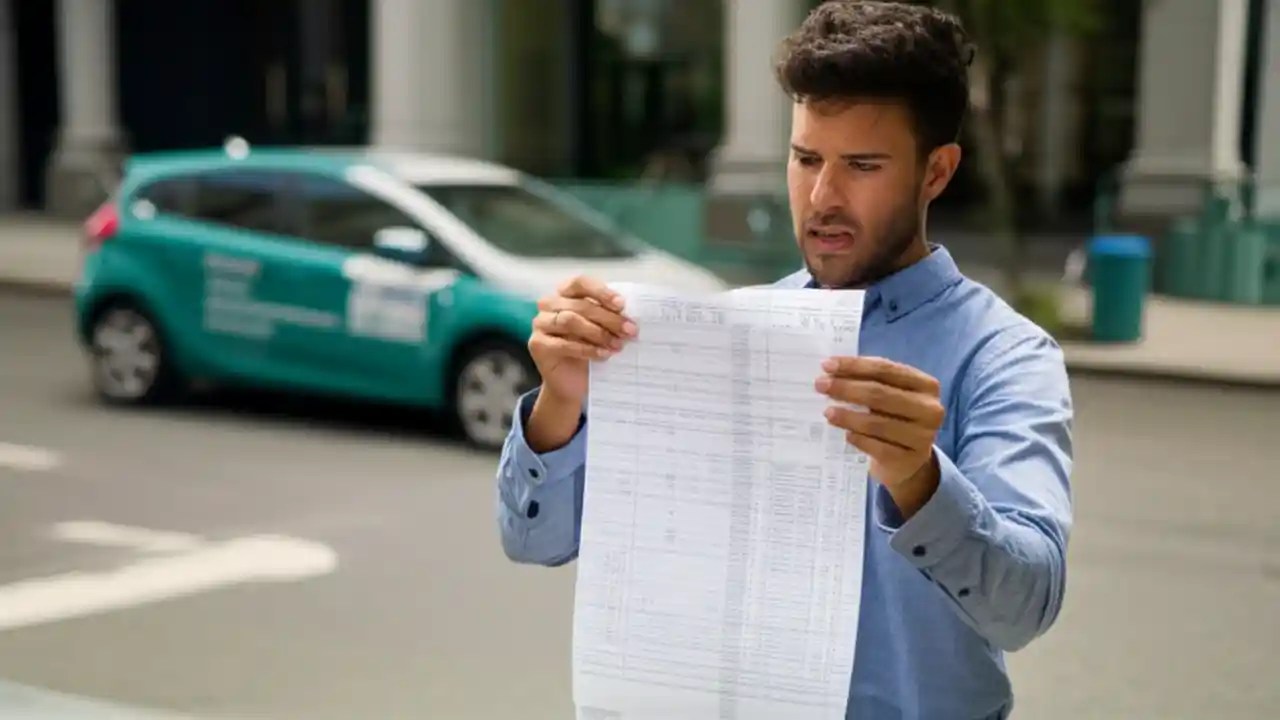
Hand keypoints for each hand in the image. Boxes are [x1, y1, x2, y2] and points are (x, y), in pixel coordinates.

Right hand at [527, 275, 636, 406]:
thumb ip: (610, 316)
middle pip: (580, 305)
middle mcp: (549, 305)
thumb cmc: (589, 349)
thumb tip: (629, 314)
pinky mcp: (537, 344)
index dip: (601, 292)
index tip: (621, 305)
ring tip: (617, 345)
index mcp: (565, 293)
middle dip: (608, 318)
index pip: (580, 283)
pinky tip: (603, 355)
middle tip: (629, 330)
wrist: (572, 383)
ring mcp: (540, 324)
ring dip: (598, 333)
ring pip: (570, 321)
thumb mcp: (602, 328)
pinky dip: (587, 349)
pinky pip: (563, 344)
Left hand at [815, 357, 944, 513]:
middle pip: (880, 394)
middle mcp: (930, 409)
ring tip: (827, 412)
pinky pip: (878, 447)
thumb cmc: (893, 418)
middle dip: (846, 388)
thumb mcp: (888, 395)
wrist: (907, 461)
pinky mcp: (909, 460)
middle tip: (821, 386)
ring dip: (848, 416)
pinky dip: (859, 439)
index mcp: (926, 385)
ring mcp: (923, 437)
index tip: (827, 365)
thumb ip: (868, 380)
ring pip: (877, 423)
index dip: (855, 366)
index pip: (886, 369)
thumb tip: (831, 370)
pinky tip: (845, 434)